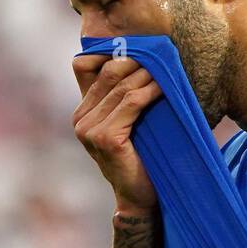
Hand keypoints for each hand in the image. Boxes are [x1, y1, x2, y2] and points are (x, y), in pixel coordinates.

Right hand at [72, 54, 161, 214]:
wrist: (141, 198)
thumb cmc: (140, 159)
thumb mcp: (127, 123)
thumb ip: (122, 98)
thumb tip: (138, 58)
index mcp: (81, 112)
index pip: (85, 65)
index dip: (109, 52)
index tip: (139, 49)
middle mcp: (80, 119)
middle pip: (107, 71)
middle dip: (135, 59)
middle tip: (160, 54)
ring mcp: (89, 130)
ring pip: (121, 86)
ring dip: (147, 74)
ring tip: (167, 69)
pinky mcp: (106, 139)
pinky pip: (131, 103)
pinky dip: (150, 91)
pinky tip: (164, 88)